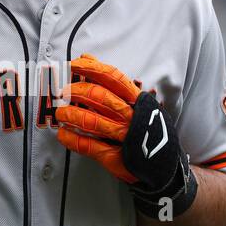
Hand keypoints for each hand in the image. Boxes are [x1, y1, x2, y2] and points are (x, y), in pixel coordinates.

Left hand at [55, 54, 196, 217]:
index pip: (113, 78)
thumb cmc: (146, 130)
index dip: (92, 69)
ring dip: (71, 115)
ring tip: (60, 114)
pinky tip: (63, 135)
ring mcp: (125, 137)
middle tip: (63, 92)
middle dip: (77, 91)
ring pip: (93, 121)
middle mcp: (133, 117)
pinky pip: (89, 146)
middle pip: (100, 97)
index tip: (73, 64)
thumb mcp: (136, 103)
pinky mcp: (116, 157)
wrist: (164, 168)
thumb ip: (111, 82)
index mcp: (139, 101)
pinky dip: (73, 140)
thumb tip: (87, 57)